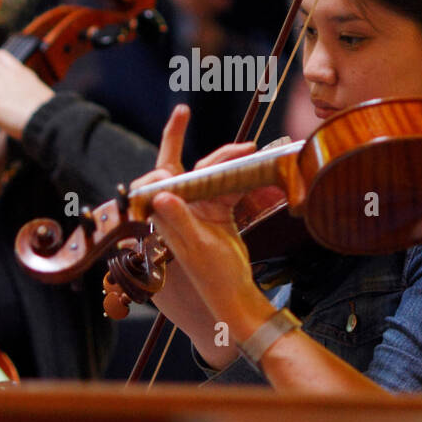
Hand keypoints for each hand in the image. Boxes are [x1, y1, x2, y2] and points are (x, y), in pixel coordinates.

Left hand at [137, 107, 274, 363]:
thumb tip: (160, 195)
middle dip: (209, 149)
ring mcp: (199, 213)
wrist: (236, 307)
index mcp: (168, 216)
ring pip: (212, 176)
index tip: (182, 114)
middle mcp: (180, 211)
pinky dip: (243, 178)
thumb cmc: (214, 283)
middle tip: (215, 128)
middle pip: (191, 168)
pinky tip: (262, 167)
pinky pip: (227, 189)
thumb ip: (179, 223)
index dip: (171, 140)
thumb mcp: (198, 253)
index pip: (162, 173)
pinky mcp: (217, 218)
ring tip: (256, 153)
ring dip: (230, 162)